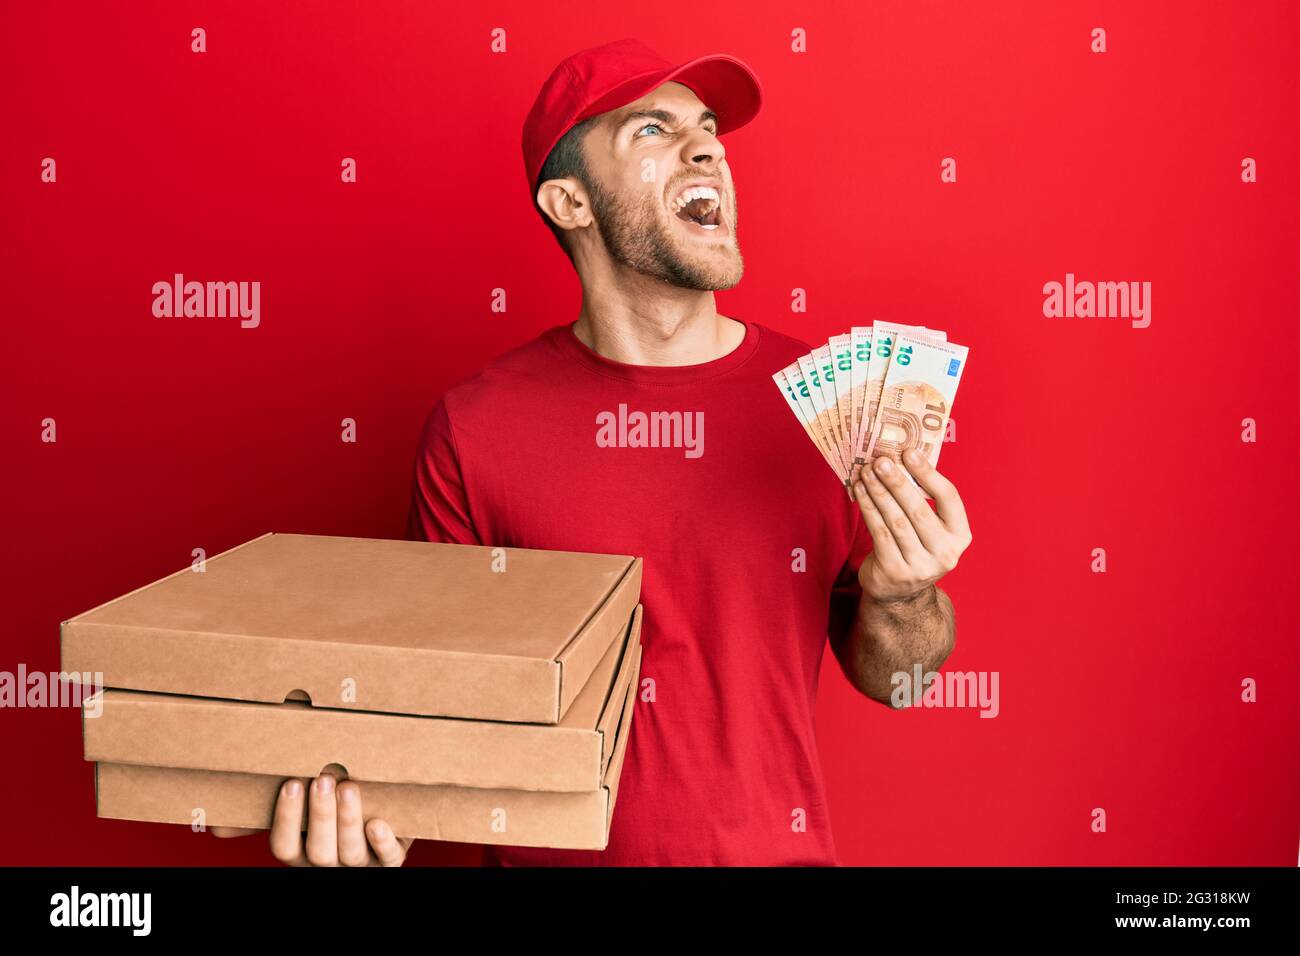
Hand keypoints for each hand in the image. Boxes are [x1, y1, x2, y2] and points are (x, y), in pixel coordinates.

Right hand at [211, 773, 412, 866]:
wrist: (385, 817)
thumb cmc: (330, 810)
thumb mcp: (299, 809)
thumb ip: (262, 813)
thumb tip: (214, 826)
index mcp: (301, 850)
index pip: (285, 845)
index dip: (287, 818)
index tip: (291, 784)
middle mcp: (327, 861)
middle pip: (319, 851)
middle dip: (320, 815)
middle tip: (322, 779)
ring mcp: (361, 863)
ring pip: (351, 853)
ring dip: (348, 821)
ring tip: (349, 787)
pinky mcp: (391, 858)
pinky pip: (389, 858)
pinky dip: (383, 842)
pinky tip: (378, 822)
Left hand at [852, 448, 971, 601]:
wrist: (900, 594)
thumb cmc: (914, 547)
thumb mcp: (929, 529)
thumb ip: (923, 500)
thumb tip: (899, 459)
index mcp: (960, 536)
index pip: (949, 498)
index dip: (928, 473)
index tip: (909, 452)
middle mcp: (946, 553)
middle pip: (918, 509)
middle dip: (897, 482)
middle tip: (880, 460)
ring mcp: (921, 566)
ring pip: (895, 520)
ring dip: (878, 492)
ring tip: (865, 472)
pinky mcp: (896, 572)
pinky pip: (879, 533)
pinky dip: (868, 509)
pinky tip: (860, 491)